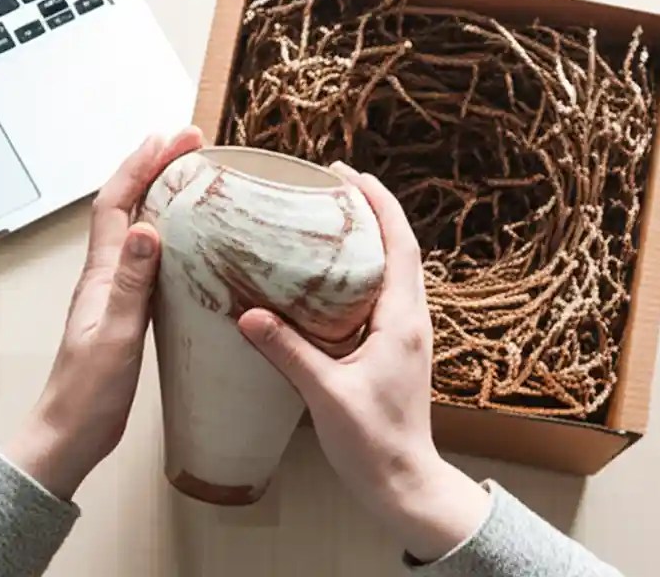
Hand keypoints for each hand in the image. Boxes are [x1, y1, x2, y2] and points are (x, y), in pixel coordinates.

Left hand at [3, 127, 203, 499]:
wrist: (69, 435)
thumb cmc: (87, 395)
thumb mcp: (115, 337)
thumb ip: (131, 284)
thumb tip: (145, 227)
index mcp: (100, 276)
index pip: (116, 204)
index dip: (141, 165)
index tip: (172, 138)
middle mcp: (103, 276)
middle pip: (123, 204)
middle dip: (152, 166)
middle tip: (189, 142)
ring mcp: (112, 292)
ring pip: (133, 226)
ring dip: (157, 193)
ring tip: (188, 174)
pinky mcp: (124, 311)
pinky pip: (145, 257)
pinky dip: (165, 232)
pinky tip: (184, 239)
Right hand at [237, 164, 490, 562]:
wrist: (403, 484)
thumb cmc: (374, 444)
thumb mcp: (325, 395)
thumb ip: (288, 352)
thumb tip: (249, 314)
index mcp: (402, 321)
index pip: (400, 244)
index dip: (378, 203)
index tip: (349, 174)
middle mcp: (410, 320)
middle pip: (399, 247)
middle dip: (370, 209)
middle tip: (331, 184)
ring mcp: (404, 335)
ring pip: (393, 269)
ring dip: (369, 237)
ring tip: (329, 217)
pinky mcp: (393, 349)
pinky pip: (381, 294)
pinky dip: (361, 270)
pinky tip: (327, 275)